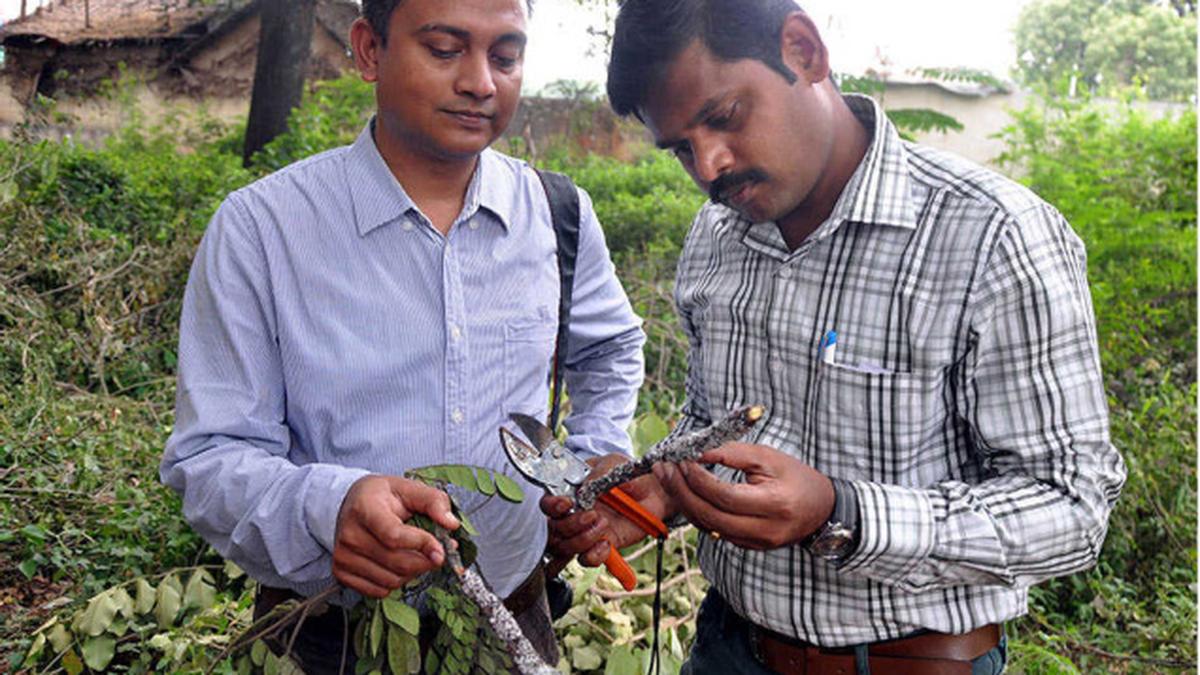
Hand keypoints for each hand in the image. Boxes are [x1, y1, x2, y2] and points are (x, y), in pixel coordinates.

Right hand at [332, 475, 459, 597]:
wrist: (349, 504)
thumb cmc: (381, 497)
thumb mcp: (409, 488)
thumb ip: (434, 501)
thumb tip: (452, 524)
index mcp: (365, 508)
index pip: (394, 536)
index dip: (422, 545)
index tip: (441, 549)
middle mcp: (350, 534)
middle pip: (396, 562)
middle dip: (425, 561)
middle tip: (437, 553)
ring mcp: (343, 556)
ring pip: (391, 580)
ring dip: (413, 573)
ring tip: (416, 556)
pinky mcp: (341, 573)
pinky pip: (379, 591)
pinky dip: (396, 582)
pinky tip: (398, 565)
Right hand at [541, 453, 674, 566]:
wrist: (654, 493)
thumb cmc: (629, 475)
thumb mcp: (614, 464)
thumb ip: (601, 471)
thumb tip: (587, 486)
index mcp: (571, 492)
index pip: (548, 504)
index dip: (551, 506)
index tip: (566, 504)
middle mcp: (574, 514)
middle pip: (554, 529)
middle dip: (571, 524)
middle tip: (593, 515)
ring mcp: (585, 532)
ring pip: (565, 547)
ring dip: (582, 539)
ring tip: (604, 524)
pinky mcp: (601, 546)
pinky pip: (586, 559)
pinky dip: (593, 555)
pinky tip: (607, 544)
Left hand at [652, 443, 833, 549]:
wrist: (821, 509)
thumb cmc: (796, 478)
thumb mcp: (768, 457)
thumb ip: (733, 453)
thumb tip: (698, 450)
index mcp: (774, 505)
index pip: (725, 496)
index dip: (699, 479)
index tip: (682, 460)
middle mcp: (763, 530)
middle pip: (710, 516)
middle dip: (682, 491)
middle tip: (664, 468)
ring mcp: (755, 543)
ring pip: (707, 527)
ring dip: (683, 502)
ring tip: (668, 477)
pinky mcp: (747, 547)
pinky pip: (714, 531)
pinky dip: (696, 512)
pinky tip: (684, 492)